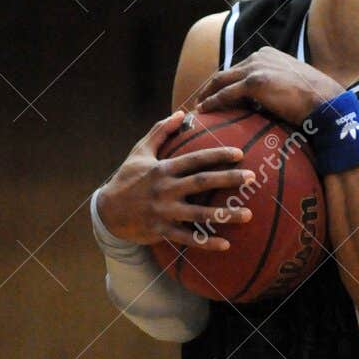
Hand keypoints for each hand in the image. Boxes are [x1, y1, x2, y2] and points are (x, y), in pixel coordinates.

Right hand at [97, 112, 256, 251]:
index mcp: (163, 169)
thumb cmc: (127, 178)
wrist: (107, 211)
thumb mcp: (140, 151)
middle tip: (251, 178)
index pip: (195, 159)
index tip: (239, 153)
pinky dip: (206, 243)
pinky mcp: (162, 230)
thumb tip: (182, 113)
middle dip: (227, 179)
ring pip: (199, 214)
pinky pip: (188, 238)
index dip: (217, 155)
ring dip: (225, 215)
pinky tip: (226, 245)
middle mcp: (165, 189)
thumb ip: (161, 131)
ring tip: (248, 214)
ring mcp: (164, 211)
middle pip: (201, 183)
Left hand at [194, 48, 342, 126]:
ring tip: (199, 108)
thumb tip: (272, 103)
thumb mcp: (293, 86)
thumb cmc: (315, 101)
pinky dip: (213, 102)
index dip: (225, 82)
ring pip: (221, 81)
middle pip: (226, 72)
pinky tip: (204, 111)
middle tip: (201, 102)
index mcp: (269, 55)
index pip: (239, 68)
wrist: (325, 102)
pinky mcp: (254, 82)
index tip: (216, 94)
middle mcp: (259, 57)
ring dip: (207, 95)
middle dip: (211, 87)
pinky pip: (226, 94)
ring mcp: (256, 68)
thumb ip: (278, 87)